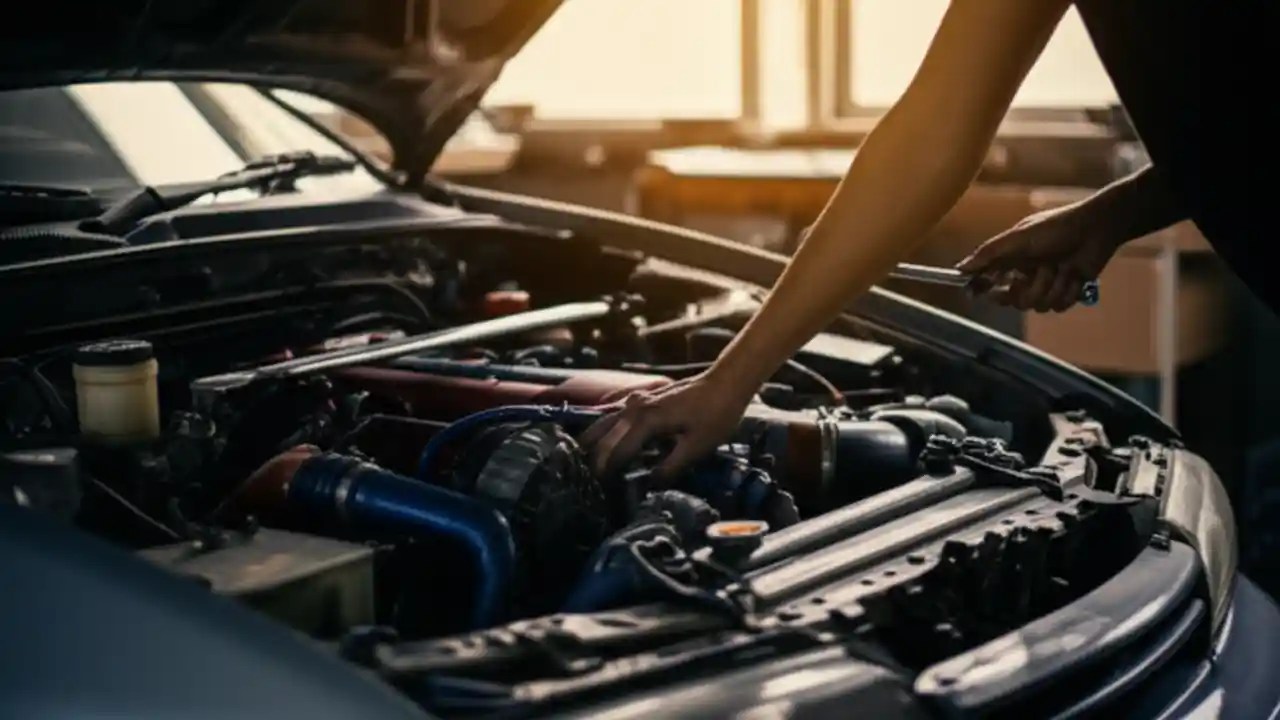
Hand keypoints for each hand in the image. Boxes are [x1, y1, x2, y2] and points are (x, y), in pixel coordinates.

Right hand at [581, 370, 755, 479]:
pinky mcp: (643, 399)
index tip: (600, 493)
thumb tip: (650, 485)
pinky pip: (614, 415)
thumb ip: (671, 467)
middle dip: (593, 460)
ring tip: (581, 461)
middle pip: (602, 436)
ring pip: (604, 422)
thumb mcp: (698, 446)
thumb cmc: (716, 414)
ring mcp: (636, 401)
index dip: (607, 474)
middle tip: (585, 482)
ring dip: (592, 442)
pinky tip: (600, 437)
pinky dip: (604, 428)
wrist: (726, 382)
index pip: (617, 453)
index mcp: (646, 421)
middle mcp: (634, 409)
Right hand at [957, 203, 1120, 311]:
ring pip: (1039, 306)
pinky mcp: (1067, 291)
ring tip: (1063, 267)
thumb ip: (988, 254)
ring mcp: (1047, 283)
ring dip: (1053, 286)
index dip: (982, 288)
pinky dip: (1068, 290)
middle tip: (1041, 271)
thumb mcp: (1018, 238)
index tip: (976, 294)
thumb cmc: (1056, 228)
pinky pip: (1060, 306)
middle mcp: (1026, 273)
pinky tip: (1076, 274)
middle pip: (1014, 300)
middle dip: (1029, 288)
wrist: (1097, 228)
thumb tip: (959, 268)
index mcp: (1012, 259)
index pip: (988, 279)